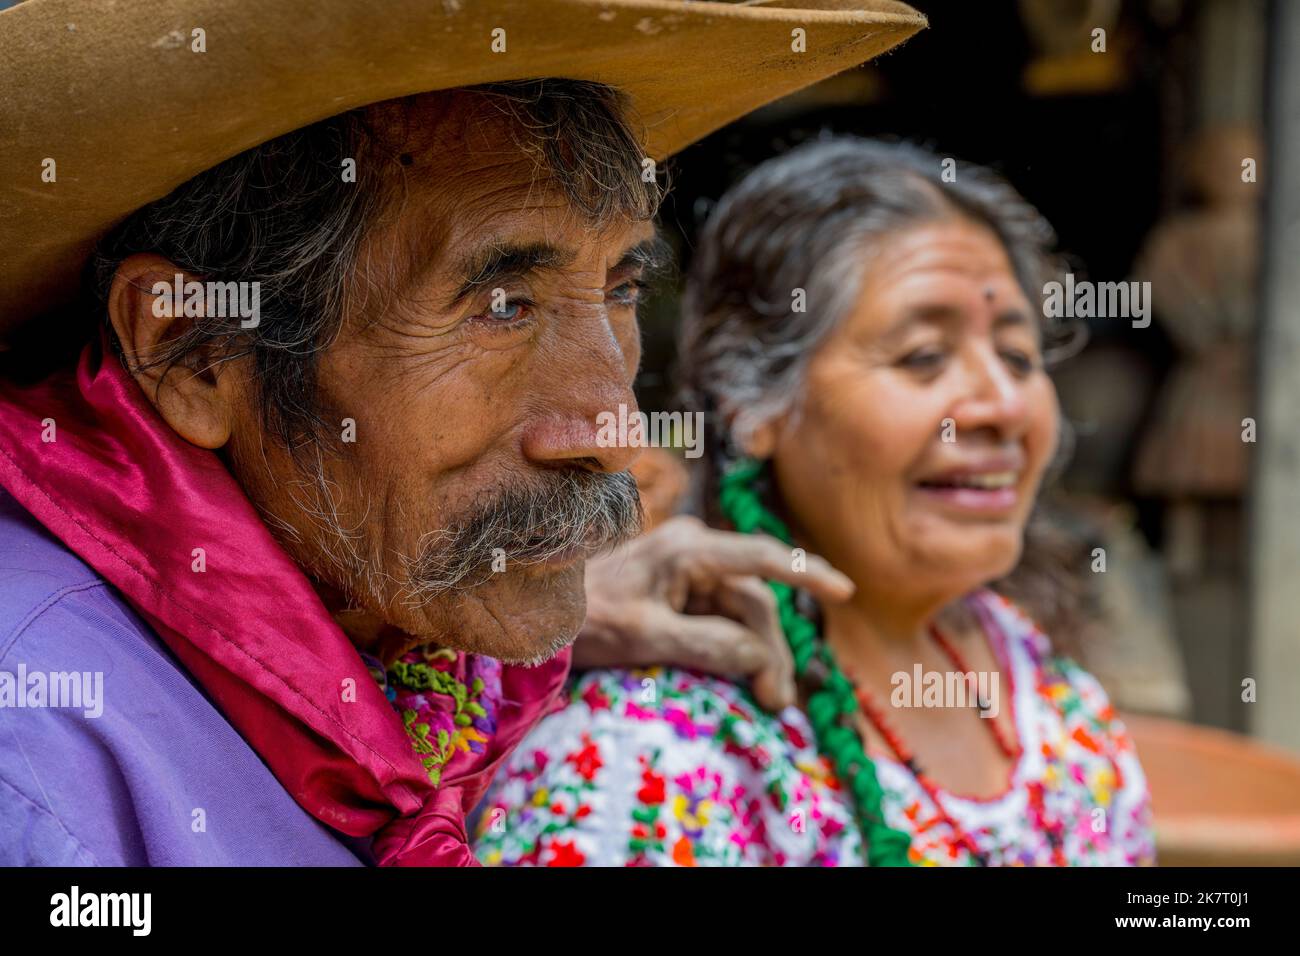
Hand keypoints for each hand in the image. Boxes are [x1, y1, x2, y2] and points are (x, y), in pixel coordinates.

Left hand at [574, 515, 853, 710]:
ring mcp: (686, 569)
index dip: (806, 573)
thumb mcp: (646, 637)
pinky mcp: (678, 590)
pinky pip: (719, 618)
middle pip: (752, 600)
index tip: (845, 591)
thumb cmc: (587, 620)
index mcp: (687, 550)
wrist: (540, 616)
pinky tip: (744, 676)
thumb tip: (762, 658)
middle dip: (770, 650)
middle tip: (776, 702)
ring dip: (755, 653)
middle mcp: (693, 551)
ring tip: (767, 699)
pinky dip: (734, 647)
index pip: (761, 558)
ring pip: (740, 612)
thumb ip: (709, 644)